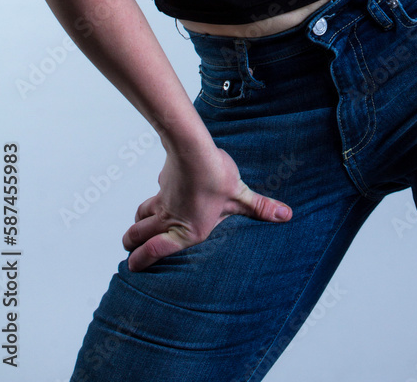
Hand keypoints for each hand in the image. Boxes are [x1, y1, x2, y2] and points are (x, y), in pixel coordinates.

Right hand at [122, 138, 291, 270]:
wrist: (193, 148)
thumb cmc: (215, 176)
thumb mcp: (239, 195)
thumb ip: (260, 208)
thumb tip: (286, 216)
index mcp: (188, 230)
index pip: (155, 251)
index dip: (140, 260)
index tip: (131, 266)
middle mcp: (171, 218)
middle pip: (138, 235)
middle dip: (132, 245)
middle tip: (130, 251)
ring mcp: (163, 199)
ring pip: (141, 215)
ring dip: (137, 224)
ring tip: (137, 229)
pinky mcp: (163, 182)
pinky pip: (154, 194)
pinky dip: (152, 199)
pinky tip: (164, 193)